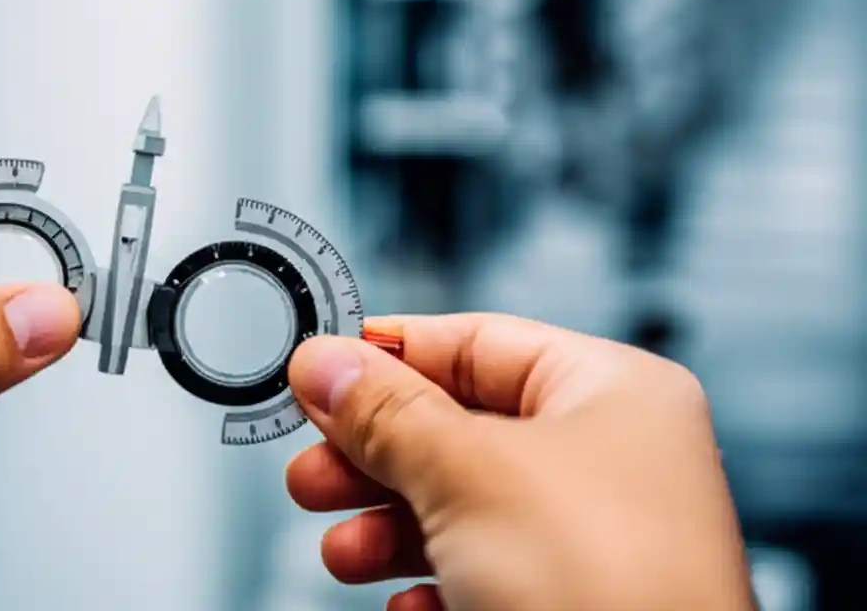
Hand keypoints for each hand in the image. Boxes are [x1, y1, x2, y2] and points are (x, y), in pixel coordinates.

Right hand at [285, 314, 753, 609]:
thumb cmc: (613, 592)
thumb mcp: (469, 474)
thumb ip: (386, 412)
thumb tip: (326, 363)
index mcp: (612, 394)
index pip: (477, 341)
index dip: (390, 353)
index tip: (319, 370)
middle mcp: (608, 459)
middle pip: (456, 428)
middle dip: (373, 456)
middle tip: (313, 469)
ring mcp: (591, 537)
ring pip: (461, 508)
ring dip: (387, 528)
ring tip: (345, 548)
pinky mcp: (572, 602)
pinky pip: (481, 574)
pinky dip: (431, 584)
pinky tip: (406, 603)